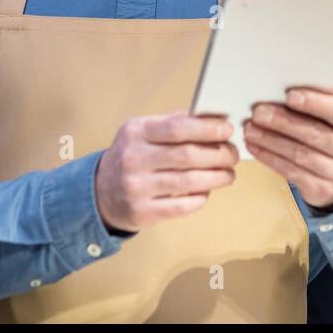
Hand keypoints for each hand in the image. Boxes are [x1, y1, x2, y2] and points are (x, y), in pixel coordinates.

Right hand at [94, 111, 238, 233]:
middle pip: (187, 155)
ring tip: (229, 174)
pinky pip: (181, 206)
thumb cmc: (133, 156)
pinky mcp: (141, 212)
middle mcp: (133, 159)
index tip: (228, 130)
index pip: (178, 128)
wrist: (100, 192)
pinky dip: (200, 198)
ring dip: (216, 177)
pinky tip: (208, 191)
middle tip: (233, 155)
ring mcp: (136, 187)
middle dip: (218, 154)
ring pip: (188, 182)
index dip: (208, 129)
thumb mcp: (142, 131)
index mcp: (136, 132)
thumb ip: (174, 123)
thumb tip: (213, 119)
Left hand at [243, 71, 332, 209]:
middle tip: (258, 111)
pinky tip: (255, 145)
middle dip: (284, 122)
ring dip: (271, 140)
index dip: (316, 103)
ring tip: (250, 128)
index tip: (289, 95)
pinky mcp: (323, 190)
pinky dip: (270, 157)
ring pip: (301, 154)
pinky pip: (291, 171)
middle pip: (318, 134)